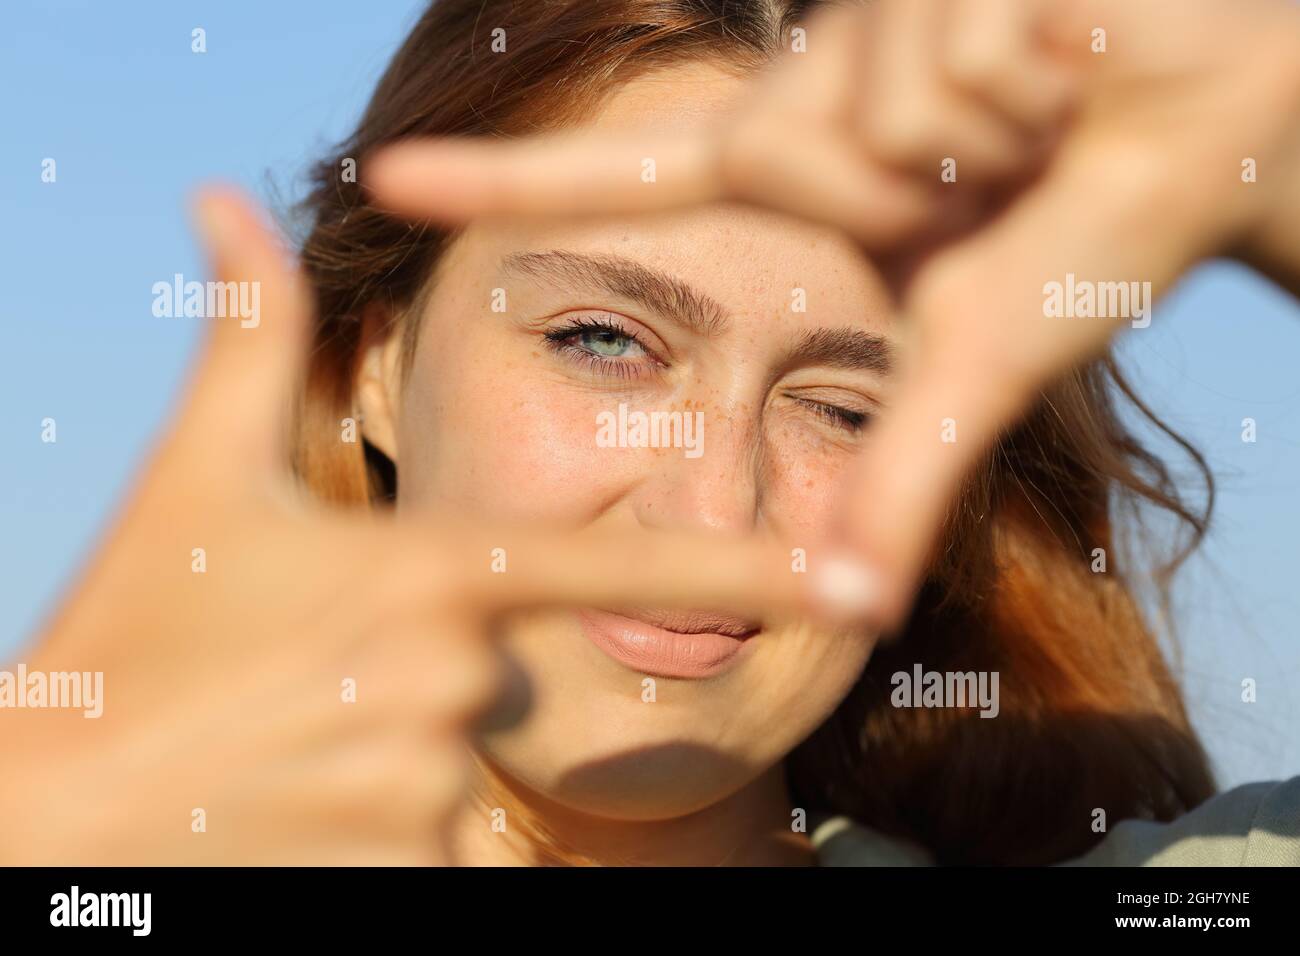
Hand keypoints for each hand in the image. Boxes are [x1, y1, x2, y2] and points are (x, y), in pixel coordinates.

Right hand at [0, 190, 819, 864]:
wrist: (59, 806)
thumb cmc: (133, 630)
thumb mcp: (195, 478)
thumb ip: (248, 340)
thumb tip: (224, 208)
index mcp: (429, 573)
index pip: (610, 564)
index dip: (729, 566)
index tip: (843, 579)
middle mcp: (453, 678)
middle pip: (502, 675)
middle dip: (428, 674)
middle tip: (311, 681)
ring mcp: (435, 788)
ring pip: (467, 763)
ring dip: (393, 751)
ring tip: (288, 748)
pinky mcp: (411, 874)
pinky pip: (447, 846)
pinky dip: (386, 828)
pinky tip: (298, 807)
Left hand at [366, 0, 1299, 626]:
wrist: (1213, 119)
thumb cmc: (1093, 232)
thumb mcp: (976, 365)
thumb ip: (905, 479)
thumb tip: (857, 616)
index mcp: (795, 167)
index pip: (622, 184)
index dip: (505, 180)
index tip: (389, 175)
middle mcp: (809, 80)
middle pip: (804, 153)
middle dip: (931, 182)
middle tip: (1008, 168)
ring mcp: (862, 12)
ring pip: (882, 101)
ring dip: (996, 126)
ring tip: (1043, 106)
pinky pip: (952, 43)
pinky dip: (1038, 63)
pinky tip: (1065, 48)